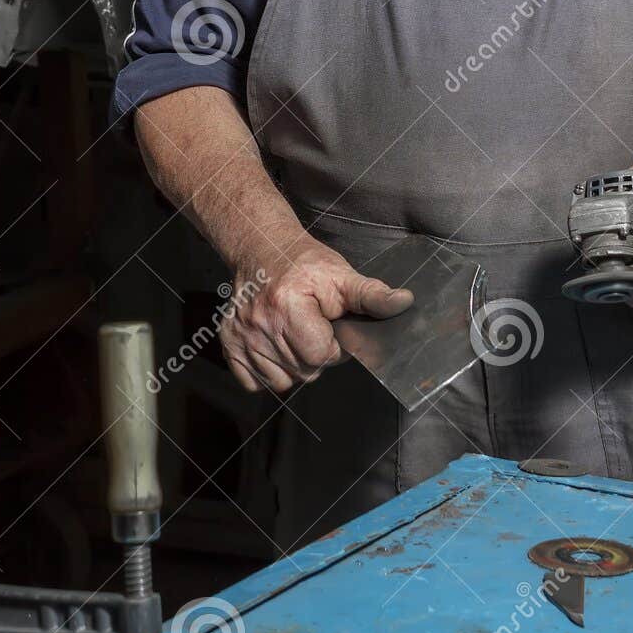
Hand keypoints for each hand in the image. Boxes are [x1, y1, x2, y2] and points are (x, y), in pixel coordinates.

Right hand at [219, 236, 413, 393]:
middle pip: (302, 372)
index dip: (333, 346)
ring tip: (294, 336)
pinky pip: (254, 383)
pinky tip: (275, 346)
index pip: (320, 355)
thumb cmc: (304, 264)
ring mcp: (240, 335)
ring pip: (280, 382)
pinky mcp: (227, 343)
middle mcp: (259, 322)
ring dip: (292, 366)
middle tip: (312, 328)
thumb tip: (405, 303)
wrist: (262, 249)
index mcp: (288, 304)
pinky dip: (267, 372)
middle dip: (315, 356)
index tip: (330, 326)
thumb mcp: (341, 274)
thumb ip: (371, 294)